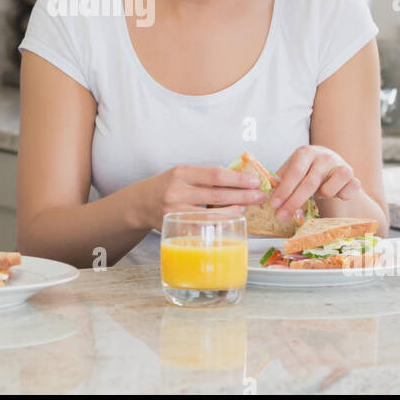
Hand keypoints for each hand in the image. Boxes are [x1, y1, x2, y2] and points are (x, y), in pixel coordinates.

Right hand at [135, 164, 267, 229]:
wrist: (140, 203)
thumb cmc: (167, 186)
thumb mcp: (182, 174)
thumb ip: (205, 177)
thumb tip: (238, 179)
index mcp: (181, 172)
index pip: (216, 174)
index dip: (238, 179)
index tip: (254, 181)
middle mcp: (177, 191)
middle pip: (217, 194)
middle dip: (242, 195)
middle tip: (259, 196)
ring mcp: (175, 211)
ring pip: (212, 213)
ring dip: (233, 210)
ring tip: (247, 207)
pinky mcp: (176, 226)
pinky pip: (203, 226)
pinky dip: (220, 222)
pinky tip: (230, 219)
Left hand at [268, 145, 360, 219]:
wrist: (331, 161)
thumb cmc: (307, 168)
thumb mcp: (293, 167)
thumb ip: (281, 178)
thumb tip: (265, 193)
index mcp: (306, 152)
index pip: (294, 173)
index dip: (284, 190)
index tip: (274, 205)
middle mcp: (324, 157)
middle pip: (308, 184)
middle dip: (293, 202)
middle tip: (282, 216)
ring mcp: (340, 165)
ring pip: (328, 191)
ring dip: (320, 196)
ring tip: (317, 193)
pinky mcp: (352, 177)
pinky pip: (347, 192)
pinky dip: (340, 196)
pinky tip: (335, 193)